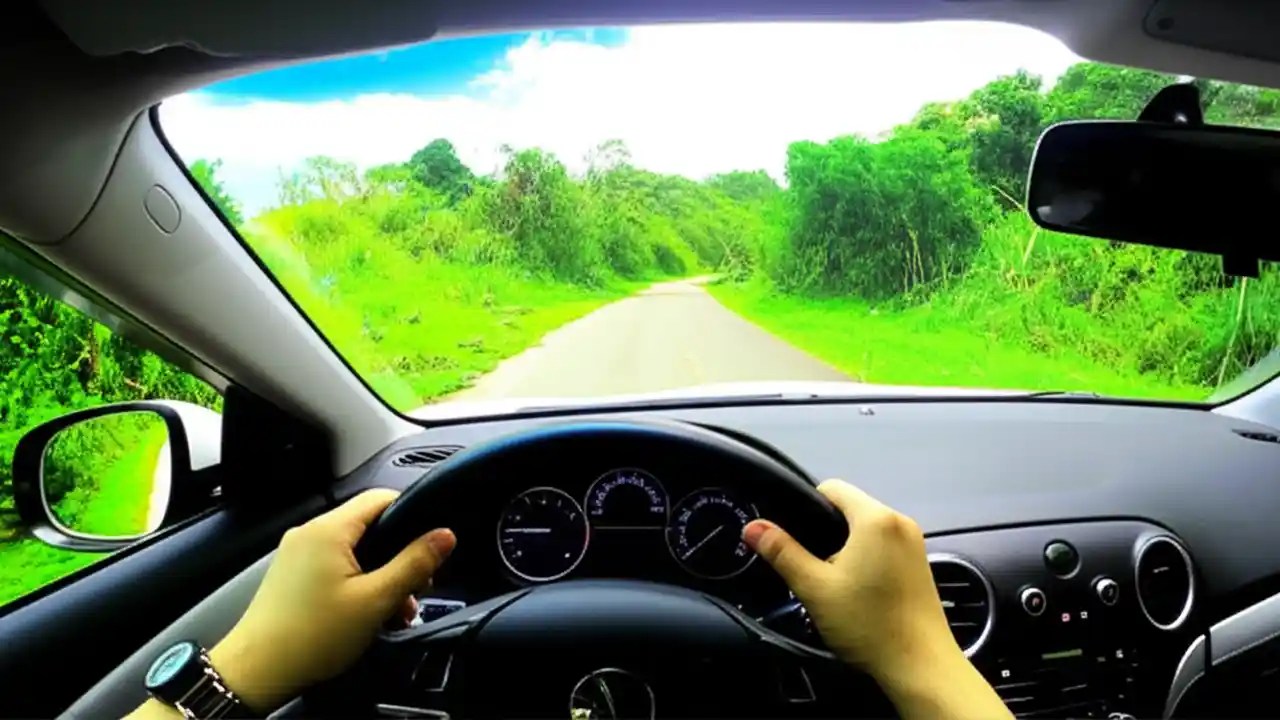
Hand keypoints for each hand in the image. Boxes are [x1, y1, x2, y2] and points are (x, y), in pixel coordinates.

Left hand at [210, 489, 455, 712]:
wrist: (258, 671)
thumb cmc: (310, 637)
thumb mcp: (376, 600)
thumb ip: (414, 564)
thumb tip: (444, 536)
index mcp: (329, 529)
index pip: (381, 498)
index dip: (412, 516)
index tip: (430, 546)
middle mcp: (309, 533)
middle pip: (369, 527)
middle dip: (398, 558)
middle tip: (413, 590)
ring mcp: (297, 554)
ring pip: (353, 551)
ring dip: (379, 576)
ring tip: (390, 611)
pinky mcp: (291, 575)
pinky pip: (333, 566)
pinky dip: (355, 583)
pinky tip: (365, 613)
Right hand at [742, 479, 1009, 719]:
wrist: (921, 667)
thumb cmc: (869, 625)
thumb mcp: (815, 588)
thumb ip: (781, 552)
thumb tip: (753, 526)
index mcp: (876, 518)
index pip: (832, 487)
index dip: (806, 507)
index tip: (795, 539)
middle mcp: (900, 521)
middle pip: (850, 508)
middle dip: (826, 531)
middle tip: (813, 568)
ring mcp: (915, 543)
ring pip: (866, 529)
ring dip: (847, 547)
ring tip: (835, 583)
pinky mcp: (920, 564)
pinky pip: (884, 545)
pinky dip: (867, 558)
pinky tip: (859, 591)